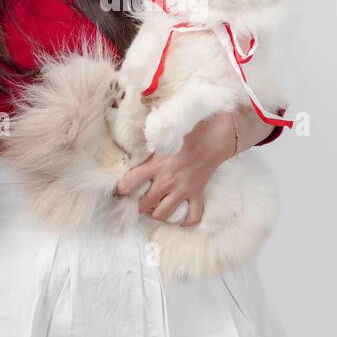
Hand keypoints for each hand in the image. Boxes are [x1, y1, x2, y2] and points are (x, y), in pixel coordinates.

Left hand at [113, 111, 236, 227]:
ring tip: (155, 210)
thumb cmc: (192, 129)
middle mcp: (167, 180)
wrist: (217, 136)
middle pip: (146, 203)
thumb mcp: (167, 128)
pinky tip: (181, 221)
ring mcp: (183, 189)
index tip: (119, 190)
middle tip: (139, 202)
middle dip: (140, 205)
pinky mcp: (197, 193)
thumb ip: (152, 131)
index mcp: (157, 164)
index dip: (122, 188)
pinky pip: (193, 215)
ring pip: (163, 213)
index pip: (131, 181)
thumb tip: (137, 116)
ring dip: (157, 214)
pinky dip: (187, 221)